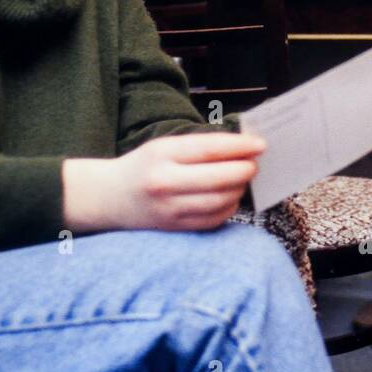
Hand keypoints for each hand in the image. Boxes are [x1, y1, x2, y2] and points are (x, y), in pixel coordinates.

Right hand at [64, 132, 265, 232]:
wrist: (110, 198)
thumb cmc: (144, 166)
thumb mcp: (164, 146)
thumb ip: (200, 146)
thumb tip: (243, 147)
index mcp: (162, 155)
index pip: (210, 149)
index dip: (240, 147)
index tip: (260, 144)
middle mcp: (165, 183)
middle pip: (220, 178)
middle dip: (245, 169)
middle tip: (255, 164)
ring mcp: (171, 209)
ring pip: (221, 200)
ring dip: (240, 188)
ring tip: (243, 178)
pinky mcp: (176, 228)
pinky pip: (215, 219)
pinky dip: (229, 206)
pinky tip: (230, 196)